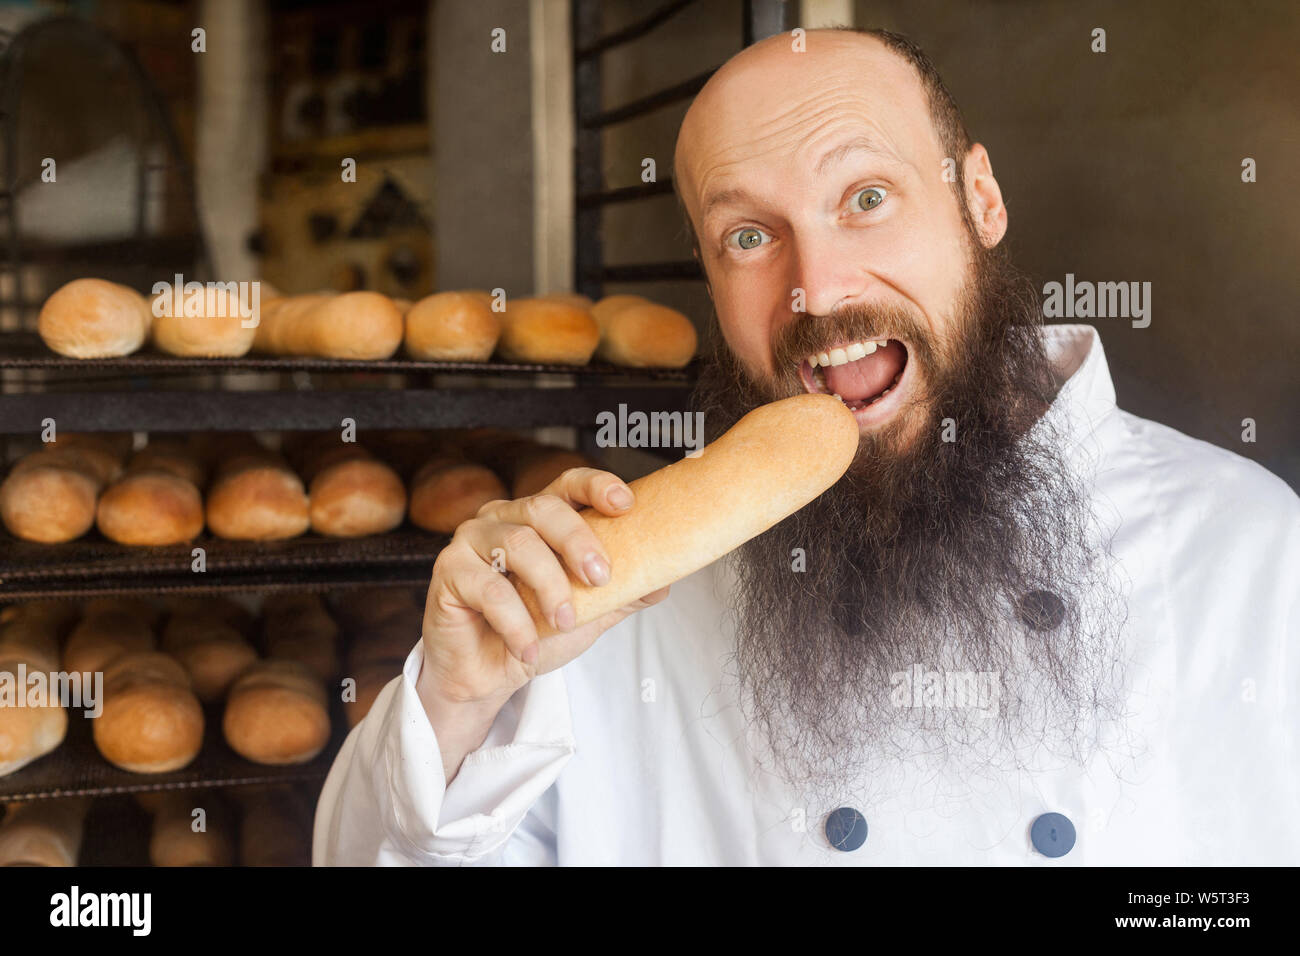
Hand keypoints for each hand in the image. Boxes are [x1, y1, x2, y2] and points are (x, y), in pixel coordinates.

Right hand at [416, 467, 668, 778]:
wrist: (488, 677)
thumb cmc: (535, 632)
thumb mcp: (589, 611)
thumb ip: (623, 592)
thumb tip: (666, 580)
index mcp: (538, 517)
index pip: (568, 485)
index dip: (597, 486)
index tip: (625, 503)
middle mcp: (502, 518)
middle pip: (543, 508)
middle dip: (578, 540)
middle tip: (601, 577)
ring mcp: (471, 541)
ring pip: (517, 544)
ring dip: (549, 587)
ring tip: (565, 622)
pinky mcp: (448, 573)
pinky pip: (488, 589)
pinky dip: (516, 623)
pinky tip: (529, 647)